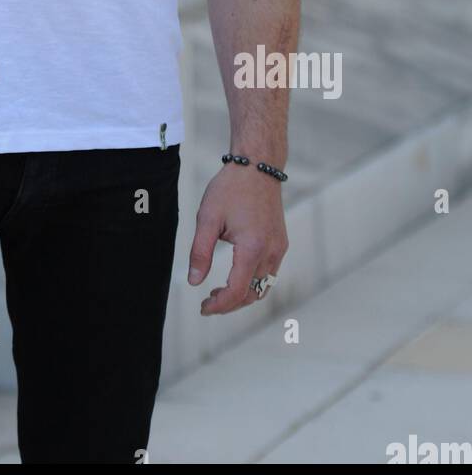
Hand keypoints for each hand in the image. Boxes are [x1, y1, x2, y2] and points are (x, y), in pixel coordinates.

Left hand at [187, 163, 287, 315]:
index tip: (203, 308)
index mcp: (252, 248)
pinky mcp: (281, 243)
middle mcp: (271, 252)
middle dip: (229, 304)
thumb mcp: (208, 218)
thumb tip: (194, 282)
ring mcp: (279, 248)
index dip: (220, 305)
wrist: (257, 166)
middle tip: (207, 303)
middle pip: (252, 294)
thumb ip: (200, 252)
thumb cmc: (230, 189)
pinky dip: (253, 282)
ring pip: (263, 287)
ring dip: (242, 295)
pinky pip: (269, 273)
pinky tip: (236, 276)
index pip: (238, 291)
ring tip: (218, 293)